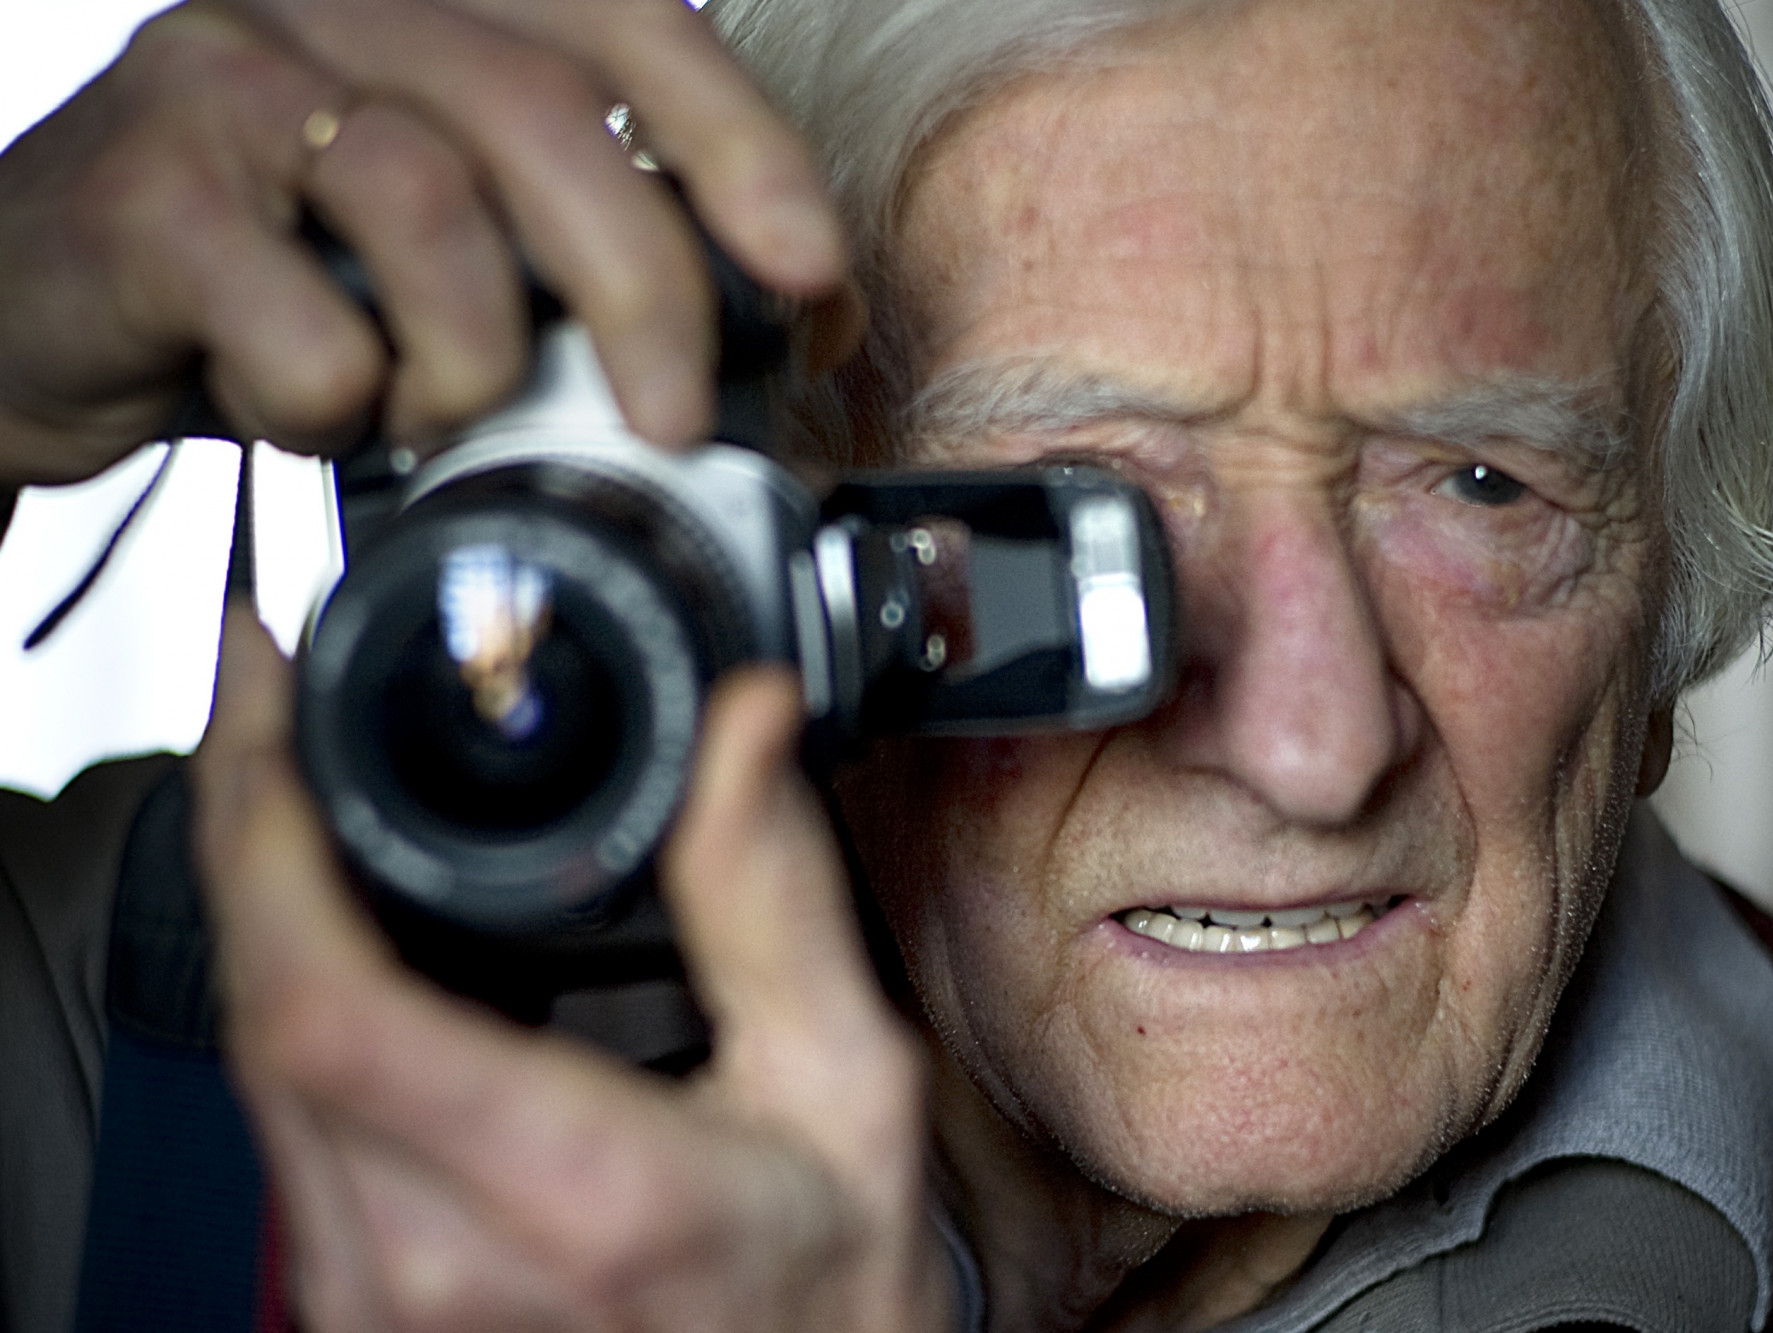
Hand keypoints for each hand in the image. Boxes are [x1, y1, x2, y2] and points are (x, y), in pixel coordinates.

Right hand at [0, 0, 853, 483]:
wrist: (41, 311)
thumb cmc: (275, 277)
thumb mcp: (448, 242)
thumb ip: (579, 246)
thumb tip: (768, 324)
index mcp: (440, 6)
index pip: (634, 24)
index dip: (745, 150)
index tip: (813, 279)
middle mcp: (336, 6)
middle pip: (552, 116)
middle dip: (647, 289)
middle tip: (674, 418)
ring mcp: (229, 78)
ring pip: (431, 205)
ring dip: (469, 361)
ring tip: (432, 412)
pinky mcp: (145, 191)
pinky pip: (304, 327)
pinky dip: (339, 406)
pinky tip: (304, 406)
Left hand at [192, 608, 951, 1330]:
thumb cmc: (828, 1286)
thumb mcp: (847, 1083)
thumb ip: (780, 897)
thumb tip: (745, 724)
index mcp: (572, 1187)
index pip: (327, 1002)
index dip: (262, 836)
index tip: (268, 705)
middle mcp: (435, 1260)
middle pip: (255, 1008)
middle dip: (242, 828)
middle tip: (273, 704)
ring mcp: (374, 1298)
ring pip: (245, 1061)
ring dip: (251, 901)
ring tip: (289, 777)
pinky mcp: (352, 1305)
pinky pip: (275, 1120)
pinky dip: (282, 988)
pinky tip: (315, 914)